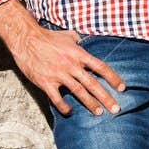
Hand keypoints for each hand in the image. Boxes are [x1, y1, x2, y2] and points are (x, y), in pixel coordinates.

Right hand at [10, 19, 126, 117]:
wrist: (26, 39)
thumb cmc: (48, 37)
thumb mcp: (68, 35)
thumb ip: (79, 41)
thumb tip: (85, 42)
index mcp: (78, 54)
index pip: (100, 67)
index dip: (113, 78)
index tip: (122, 88)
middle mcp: (71, 65)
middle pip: (93, 83)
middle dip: (106, 97)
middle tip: (116, 108)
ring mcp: (58, 74)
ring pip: (78, 92)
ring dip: (90, 103)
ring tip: (99, 112)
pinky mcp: (46, 82)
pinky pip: (56, 98)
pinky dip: (63, 106)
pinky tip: (69, 112)